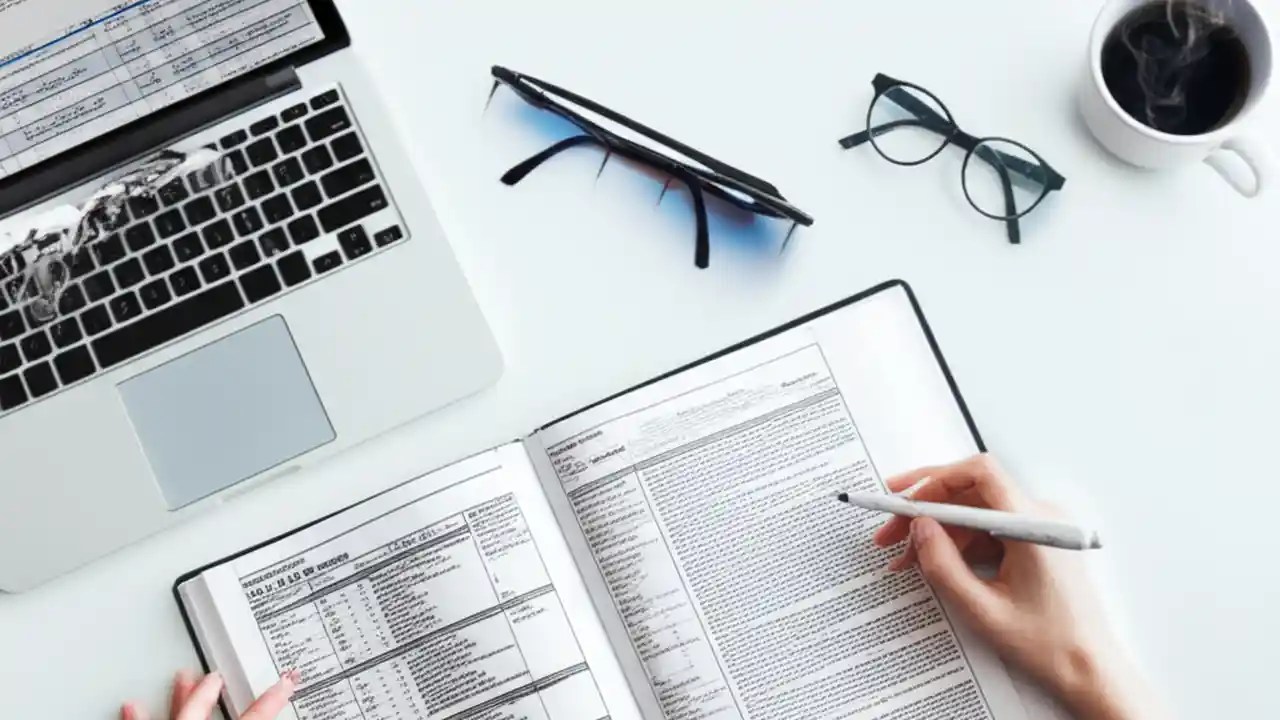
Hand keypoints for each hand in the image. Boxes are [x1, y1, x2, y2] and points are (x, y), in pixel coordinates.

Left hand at [120, 669, 297, 719]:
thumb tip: (285, 716)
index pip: (254, 717)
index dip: (272, 698)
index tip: (285, 681)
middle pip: (203, 708)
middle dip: (210, 689)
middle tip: (217, 673)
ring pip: (173, 714)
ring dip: (177, 695)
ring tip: (180, 675)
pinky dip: (134, 716)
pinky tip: (130, 704)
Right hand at [873, 454, 1155, 719]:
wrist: (1089, 669)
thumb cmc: (1049, 644)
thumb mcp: (982, 609)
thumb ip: (943, 565)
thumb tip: (919, 527)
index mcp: (1033, 525)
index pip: (979, 475)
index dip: (934, 478)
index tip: (901, 494)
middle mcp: (1039, 518)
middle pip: (971, 493)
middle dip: (926, 510)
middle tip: (891, 531)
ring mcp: (1038, 530)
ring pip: (975, 514)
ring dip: (938, 531)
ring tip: (906, 557)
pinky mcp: (1034, 544)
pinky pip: (988, 532)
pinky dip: (958, 544)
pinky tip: (935, 564)